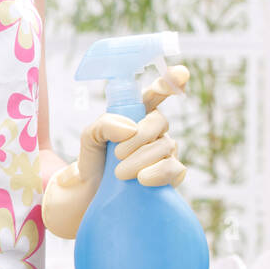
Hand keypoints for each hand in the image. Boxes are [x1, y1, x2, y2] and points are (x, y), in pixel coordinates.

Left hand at [43, 64, 189, 238]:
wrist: (91, 196)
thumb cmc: (92, 162)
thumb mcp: (89, 138)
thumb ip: (103, 125)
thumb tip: (130, 128)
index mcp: (135, 116)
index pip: (155, 95)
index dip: (169, 82)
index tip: (180, 72)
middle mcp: (154, 131)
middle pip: (159, 121)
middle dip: (139, 136)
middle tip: (116, 154)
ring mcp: (165, 153)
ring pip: (166, 146)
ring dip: (141, 158)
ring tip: (119, 173)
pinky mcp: (171, 175)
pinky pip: (175, 169)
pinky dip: (158, 173)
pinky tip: (142, 180)